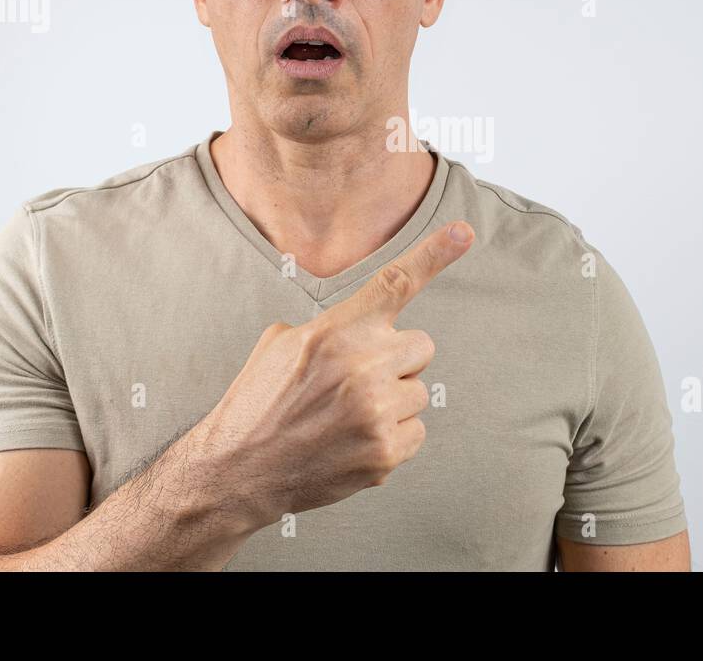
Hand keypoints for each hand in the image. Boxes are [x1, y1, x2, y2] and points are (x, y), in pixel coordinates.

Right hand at [201, 220, 474, 530]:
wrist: (239, 470)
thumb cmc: (259, 403)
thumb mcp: (282, 345)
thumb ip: (332, 327)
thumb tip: (363, 327)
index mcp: (336, 331)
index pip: (394, 283)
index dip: (434, 254)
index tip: (463, 232)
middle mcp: (362, 366)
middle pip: (421, 346)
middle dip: (397, 361)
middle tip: (358, 382)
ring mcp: (377, 410)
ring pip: (419, 392)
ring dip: (394, 402)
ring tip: (348, 417)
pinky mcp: (385, 451)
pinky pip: (417, 432)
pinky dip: (393, 438)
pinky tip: (356, 442)